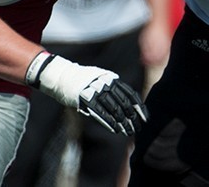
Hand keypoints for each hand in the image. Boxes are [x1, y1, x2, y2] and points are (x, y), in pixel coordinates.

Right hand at [26, 51, 148, 135]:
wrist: (63, 76)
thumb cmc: (83, 80)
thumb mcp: (100, 78)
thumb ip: (113, 87)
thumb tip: (128, 102)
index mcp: (110, 78)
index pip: (129, 94)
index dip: (139, 107)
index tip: (145, 118)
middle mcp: (105, 83)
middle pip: (123, 103)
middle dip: (132, 117)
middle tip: (137, 128)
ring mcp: (95, 91)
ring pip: (114, 109)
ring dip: (122, 122)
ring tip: (128, 132)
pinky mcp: (85, 98)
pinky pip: (100, 112)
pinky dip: (109, 122)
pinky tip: (115, 129)